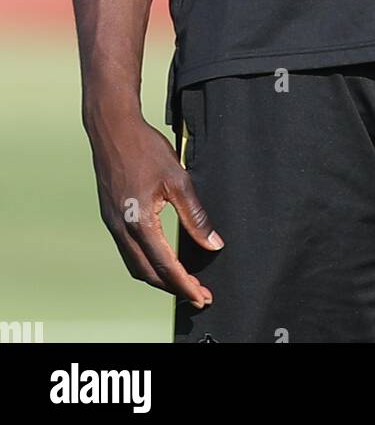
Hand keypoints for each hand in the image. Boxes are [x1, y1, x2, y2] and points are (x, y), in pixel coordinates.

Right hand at [88, 110, 222, 306]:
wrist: (112, 129)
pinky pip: (129, 251)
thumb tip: (213, 243)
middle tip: (197, 294)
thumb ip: (196, 215)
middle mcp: (122, 229)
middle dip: (173, 287)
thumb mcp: (178, 180)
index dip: (185, 285)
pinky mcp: (111, 217)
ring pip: (136, 265)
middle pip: (148, 273)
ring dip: (159, 277)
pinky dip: (147, 262)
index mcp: (140, 223)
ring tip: (182, 281)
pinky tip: (161, 258)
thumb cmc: (145, 149)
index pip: (166, 266)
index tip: (202, 296)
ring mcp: (113, 224)